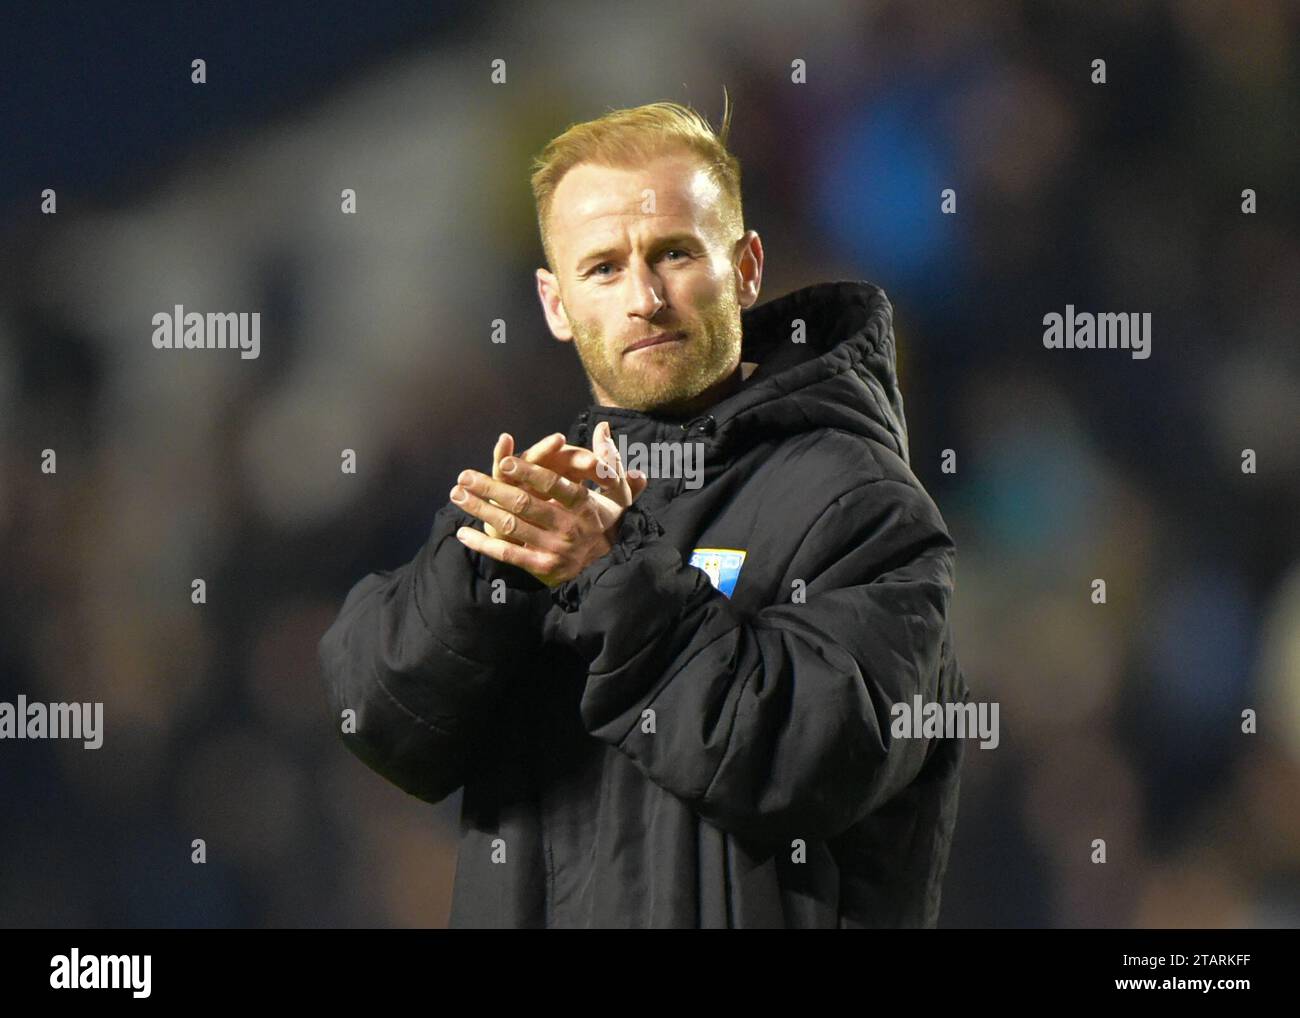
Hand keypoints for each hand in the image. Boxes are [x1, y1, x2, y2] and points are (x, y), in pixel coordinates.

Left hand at [451, 422, 644, 586]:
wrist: (605, 566)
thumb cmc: (604, 520)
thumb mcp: (616, 493)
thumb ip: (610, 459)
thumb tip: (603, 428)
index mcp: (583, 505)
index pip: (554, 485)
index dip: (529, 473)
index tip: (504, 461)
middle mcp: (568, 527)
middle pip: (524, 504)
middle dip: (491, 489)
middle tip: (465, 475)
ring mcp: (554, 549)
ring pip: (511, 526)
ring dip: (480, 509)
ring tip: (457, 495)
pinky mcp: (542, 567)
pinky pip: (507, 554)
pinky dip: (484, 544)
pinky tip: (463, 533)